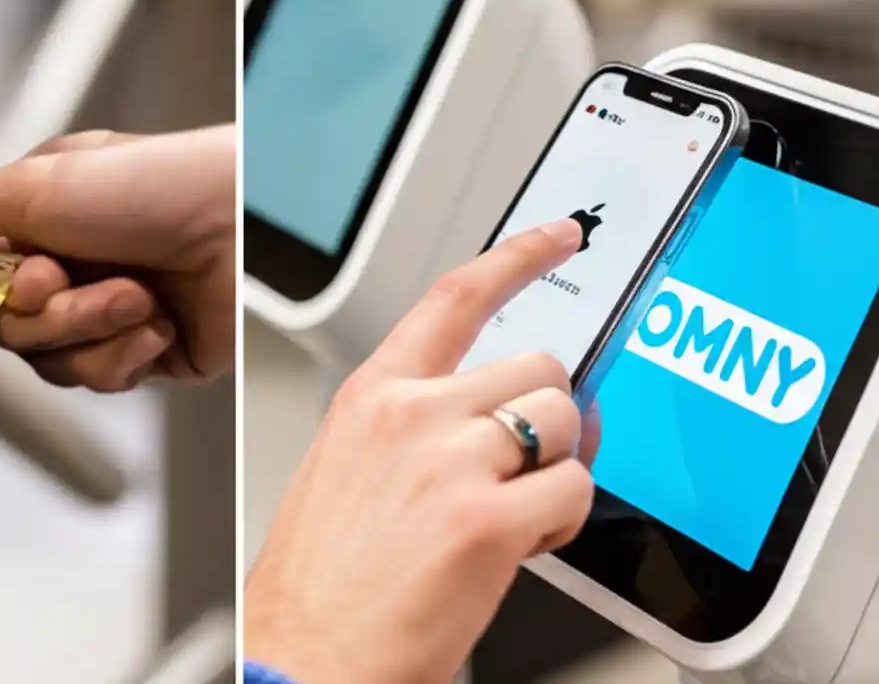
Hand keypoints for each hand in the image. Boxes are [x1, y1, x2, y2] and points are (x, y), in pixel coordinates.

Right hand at [0, 125, 234, 391]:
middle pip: (5, 329)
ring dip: (91, 329)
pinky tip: (157, 319)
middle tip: (65, 278)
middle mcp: (69, 267)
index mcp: (38, 221)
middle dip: (42, 311)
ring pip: (51, 363)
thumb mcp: (36, 187)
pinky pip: (102, 381)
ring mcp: (106, 314)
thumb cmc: (156, 185)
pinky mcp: (144, 355)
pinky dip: (127, 353)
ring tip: (135, 292)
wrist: (245, 224)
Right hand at [245, 219, 601, 683]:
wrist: (305, 660)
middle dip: (548, 418)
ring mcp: (449, 461)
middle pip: (537, 366)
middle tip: (521, 471)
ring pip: (565, 420)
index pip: (456, 297)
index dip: (519, 256)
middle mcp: (410, 415)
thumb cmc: (323, 585)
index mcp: (372, 398)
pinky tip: (522, 546)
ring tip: (516, 515)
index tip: (558, 236)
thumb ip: (424, 429)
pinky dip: (564, 521)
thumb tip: (506, 416)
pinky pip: (573, 489)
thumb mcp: (352, 476)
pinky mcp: (486, 518)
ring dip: (559, 469)